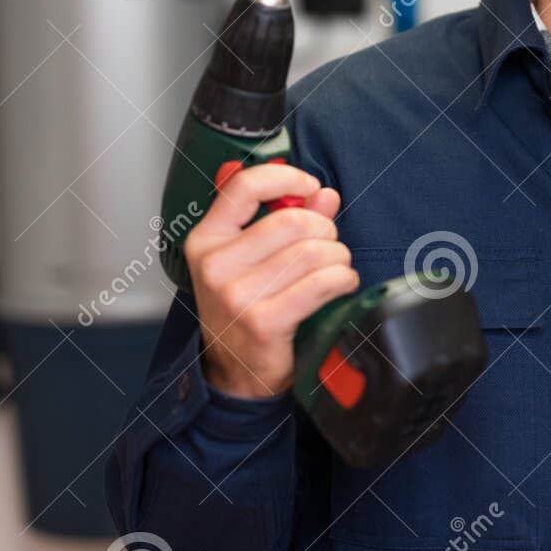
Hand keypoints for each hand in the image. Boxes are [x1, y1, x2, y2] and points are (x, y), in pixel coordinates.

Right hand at [181, 162, 358, 398]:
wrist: (235, 372)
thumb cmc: (246, 309)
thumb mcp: (253, 260)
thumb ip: (288, 220)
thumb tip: (325, 195)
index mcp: (206, 240)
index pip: (244, 185)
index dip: (286, 177)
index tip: (309, 185)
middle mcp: (215, 265)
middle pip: (292, 221)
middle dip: (325, 230)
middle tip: (328, 246)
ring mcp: (236, 295)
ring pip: (312, 252)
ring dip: (338, 257)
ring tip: (336, 268)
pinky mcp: (264, 321)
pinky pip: (322, 283)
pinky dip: (343, 279)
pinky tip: (342, 284)